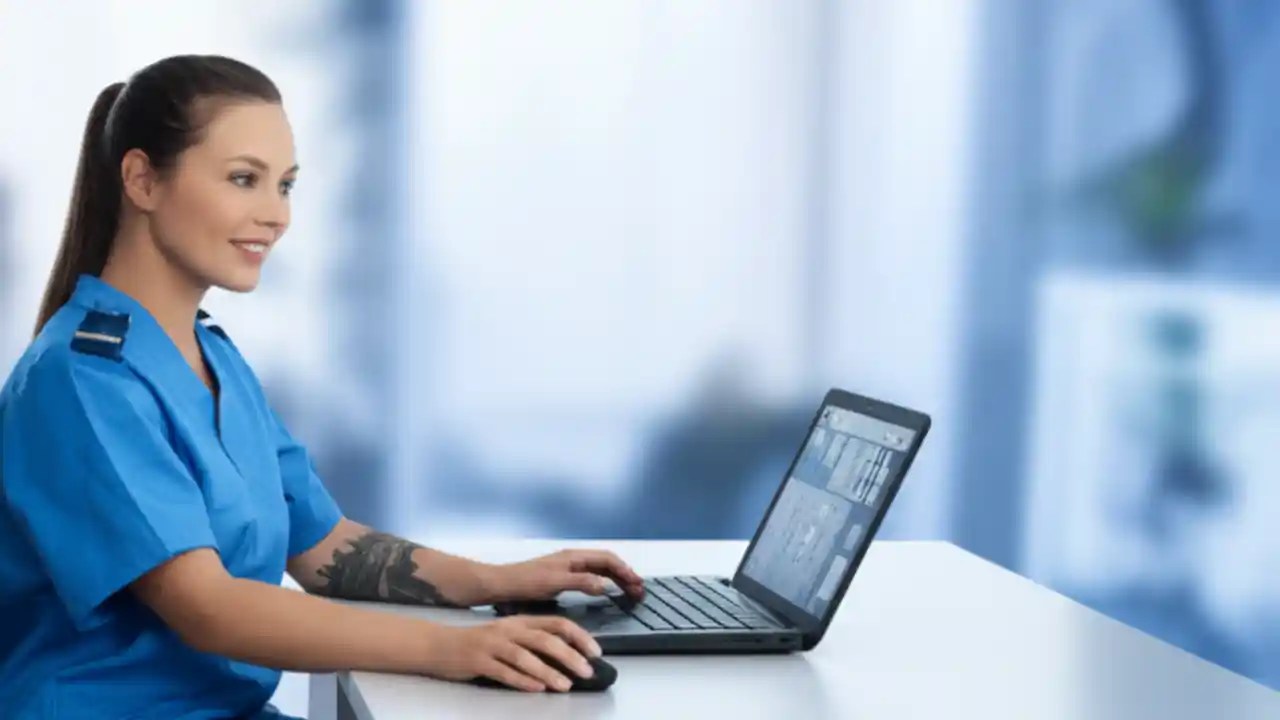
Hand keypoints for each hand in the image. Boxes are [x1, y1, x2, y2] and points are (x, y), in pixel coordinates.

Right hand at [422, 616, 601, 691]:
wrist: (440, 644)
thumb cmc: (480, 642)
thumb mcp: (509, 634)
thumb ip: (534, 640)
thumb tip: (568, 655)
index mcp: (520, 621)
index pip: (556, 623)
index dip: (578, 636)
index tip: (595, 652)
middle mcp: (509, 630)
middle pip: (545, 640)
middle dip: (569, 656)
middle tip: (587, 671)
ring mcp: (493, 645)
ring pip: (526, 657)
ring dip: (548, 672)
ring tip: (565, 685)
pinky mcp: (478, 662)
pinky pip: (504, 672)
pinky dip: (522, 681)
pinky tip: (536, 689)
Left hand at [488, 548, 644, 602]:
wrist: (503, 584)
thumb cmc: (526, 582)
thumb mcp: (556, 582)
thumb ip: (581, 582)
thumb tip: (605, 584)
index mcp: (574, 556)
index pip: (607, 558)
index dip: (624, 570)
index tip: (636, 583)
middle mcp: (573, 559)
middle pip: (606, 563)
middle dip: (624, 574)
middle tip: (638, 589)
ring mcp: (567, 567)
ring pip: (599, 569)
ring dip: (616, 578)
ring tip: (628, 590)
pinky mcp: (562, 577)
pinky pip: (590, 576)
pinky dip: (603, 582)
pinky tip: (605, 591)